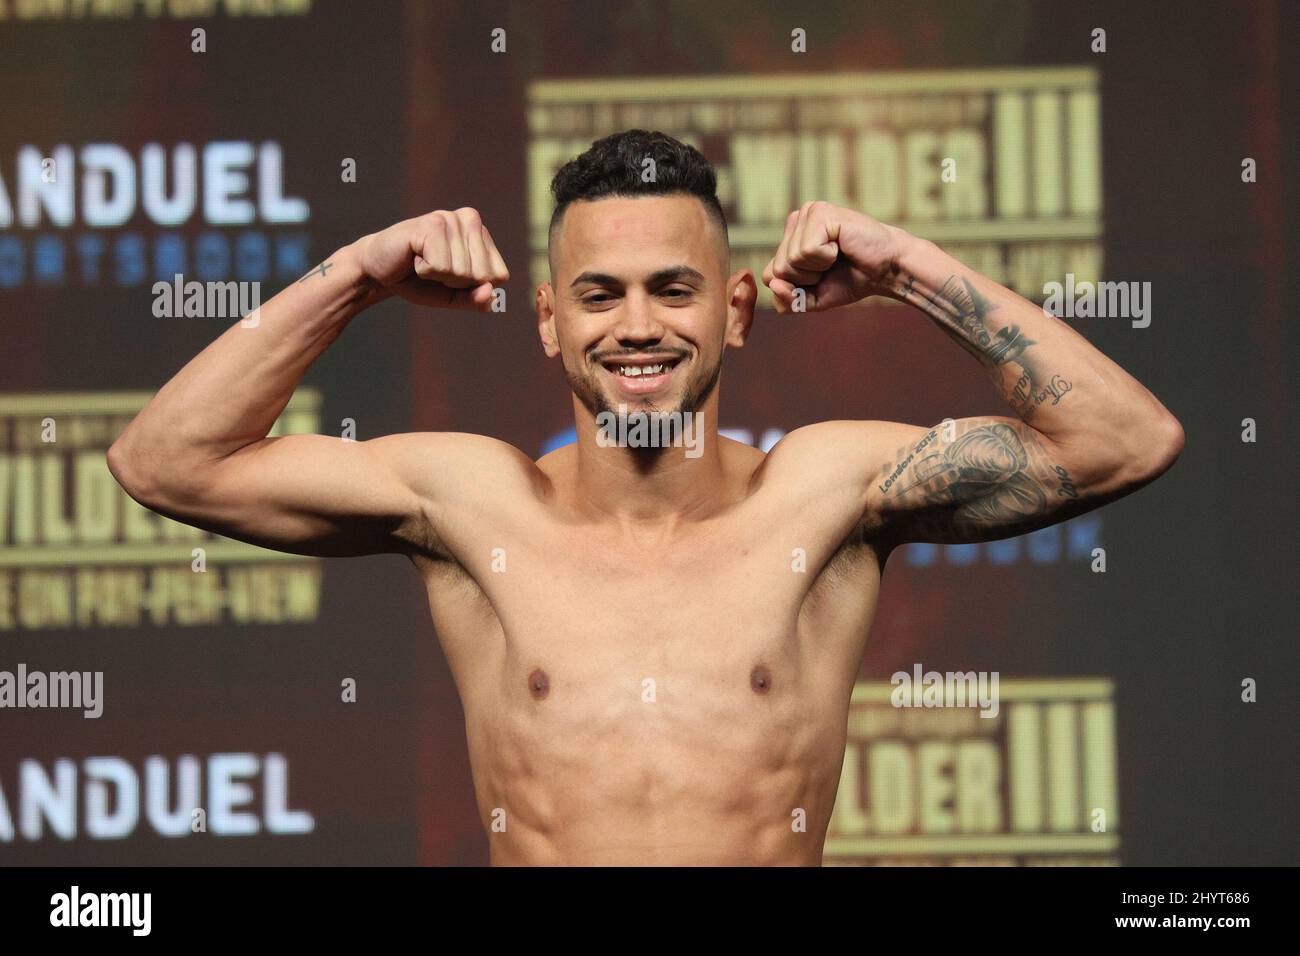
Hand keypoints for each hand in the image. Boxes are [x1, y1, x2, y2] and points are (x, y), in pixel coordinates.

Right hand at [354, 207, 509, 309]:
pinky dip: (425, 270)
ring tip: (423, 260)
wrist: (378, 272)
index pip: (499, 276)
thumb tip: (491, 293)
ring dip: (437, 275)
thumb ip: (476, 300)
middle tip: (434, 268)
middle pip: (482, 275)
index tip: (450, 275)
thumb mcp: (453, 296)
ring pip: (462, 271)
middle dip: (456, 282)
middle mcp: (471, 219)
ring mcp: (451, 218)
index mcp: (482, 234)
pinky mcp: (431, 224)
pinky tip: (414, 256)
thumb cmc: (418, 281)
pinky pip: (441, 266)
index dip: (472, 286)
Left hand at [760, 201, 904, 312]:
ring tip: (837, 256)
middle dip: (807, 278)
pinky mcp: (820, 212)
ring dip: (818, 268)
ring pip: (791, 259)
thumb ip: (788, 300)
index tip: (821, 277)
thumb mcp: (812, 298)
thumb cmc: (851, 280)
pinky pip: (807, 250)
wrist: (886, 270)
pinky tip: (841, 246)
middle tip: (832, 266)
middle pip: (778, 268)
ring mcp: (807, 213)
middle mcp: (795, 220)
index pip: (769, 275)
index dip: (795, 288)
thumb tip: (774, 284)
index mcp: (789, 237)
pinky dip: (826, 257)